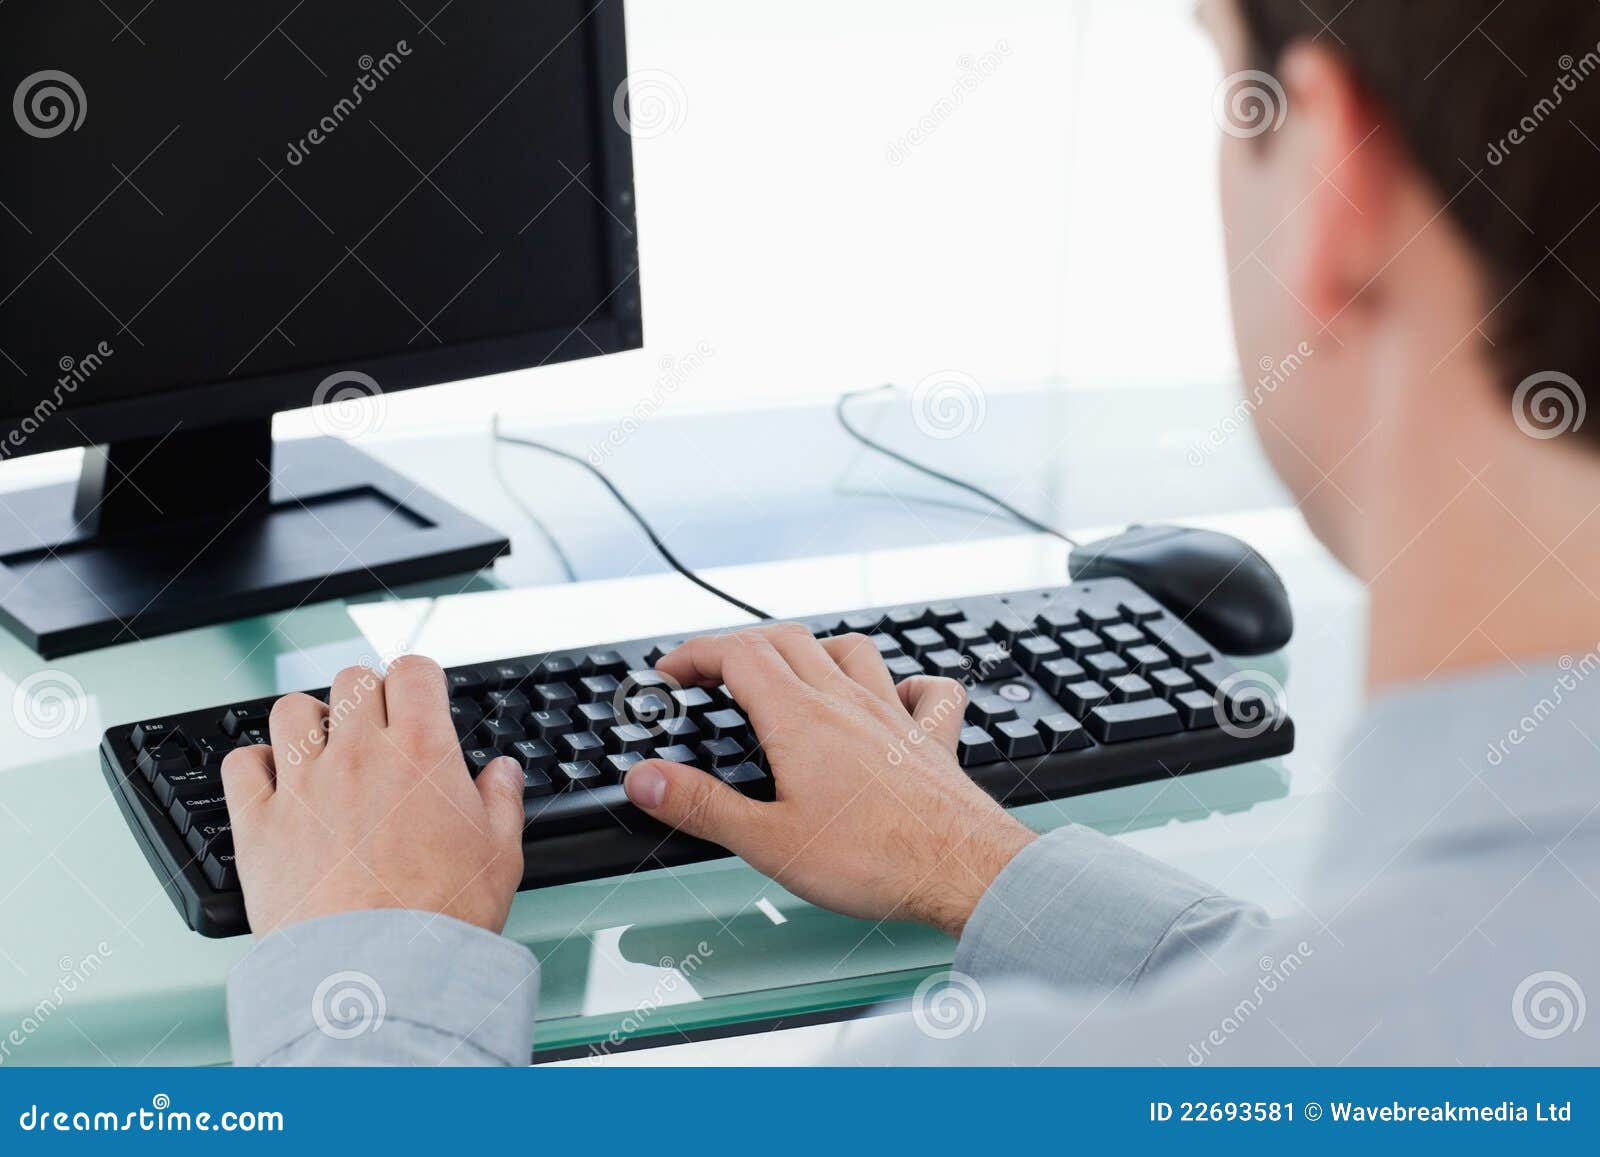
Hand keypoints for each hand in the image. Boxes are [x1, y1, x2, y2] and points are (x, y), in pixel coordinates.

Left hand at [220, 655, 525, 936]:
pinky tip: (274, 781)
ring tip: (322, 749)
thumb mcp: (501, 855)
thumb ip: (501, 801)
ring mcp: (304, 787)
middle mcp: (360, 756)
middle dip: (367, 696)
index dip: (418, 681)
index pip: (413, 671)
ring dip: (310, 721)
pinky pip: (240, 765)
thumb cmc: (443, 919)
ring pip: (291, 710)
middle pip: (352, 681)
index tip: (419, 700)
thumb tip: (501, 772)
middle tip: (376, 729)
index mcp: (422, 752)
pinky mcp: (260, 825)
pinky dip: (254, 765)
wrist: (381, 975)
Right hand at [622, 624, 1036, 937]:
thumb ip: (702, 806)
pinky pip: (929, 690)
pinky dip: (908, 683)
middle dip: (740, 645)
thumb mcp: (768, 842)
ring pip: (853, 650)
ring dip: (814, 650)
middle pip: (787, 639)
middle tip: (712, 673)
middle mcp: (847, 704)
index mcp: (800, 720)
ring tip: (792, 670)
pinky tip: (898, 695)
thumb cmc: (876, 860)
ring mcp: (894, 716)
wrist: (961, 870)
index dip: (694, 653)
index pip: (736, 653)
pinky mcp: (931, 740)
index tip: (669, 671)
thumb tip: (646, 779)